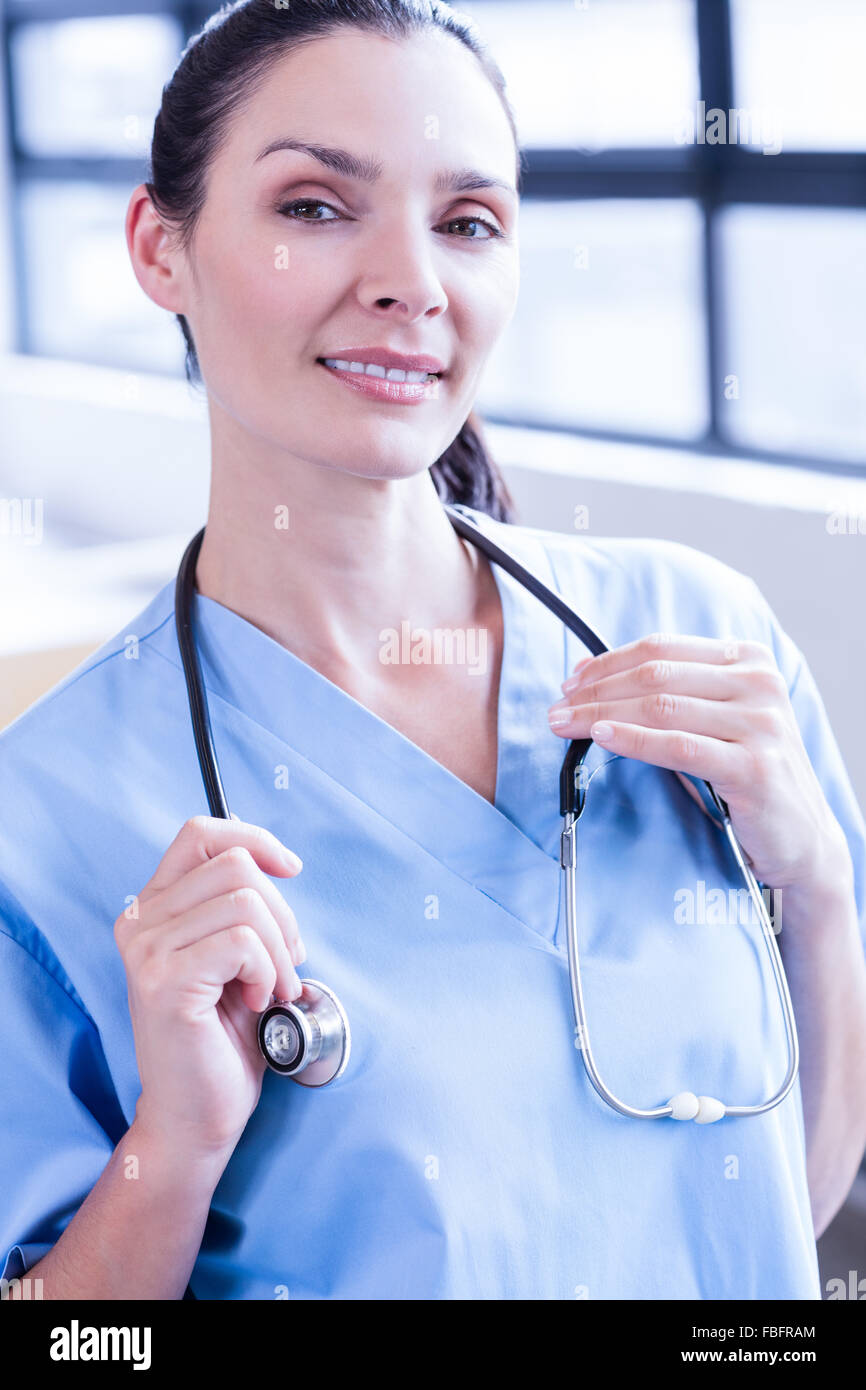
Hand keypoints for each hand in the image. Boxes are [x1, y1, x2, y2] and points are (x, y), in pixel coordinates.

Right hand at [114, 816, 305, 1159]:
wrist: (197, 1117)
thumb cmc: (221, 1041)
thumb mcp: (234, 958)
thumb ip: (238, 908)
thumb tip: (278, 865)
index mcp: (153, 907)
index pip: (200, 834)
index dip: (254, 839)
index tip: (290, 868)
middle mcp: (140, 922)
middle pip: (236, 866)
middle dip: (281, 913)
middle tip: (285, 963)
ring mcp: (147, 951)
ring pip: (246, 902)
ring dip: (280, 949)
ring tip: (272, 987)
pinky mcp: (164, 982)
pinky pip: (242, 942)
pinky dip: (267, 970)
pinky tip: (257, 1000)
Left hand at [547, 633, 846, 891]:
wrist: (801, 837)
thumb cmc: (746, 775)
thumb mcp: (715, 720)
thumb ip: (669, 692)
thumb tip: (588, 675)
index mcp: (749, 660)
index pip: (661, 648)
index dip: (607, 662)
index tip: (571, 683)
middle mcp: (758, 683)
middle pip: (655, 675)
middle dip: (596, 690)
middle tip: (557, 708)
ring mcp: (760, 723)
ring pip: (660, 706)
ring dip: (601, 714)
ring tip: (564, 725)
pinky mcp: (754, 766)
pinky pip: (677, 746)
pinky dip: (632, 739)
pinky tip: (601, 738)